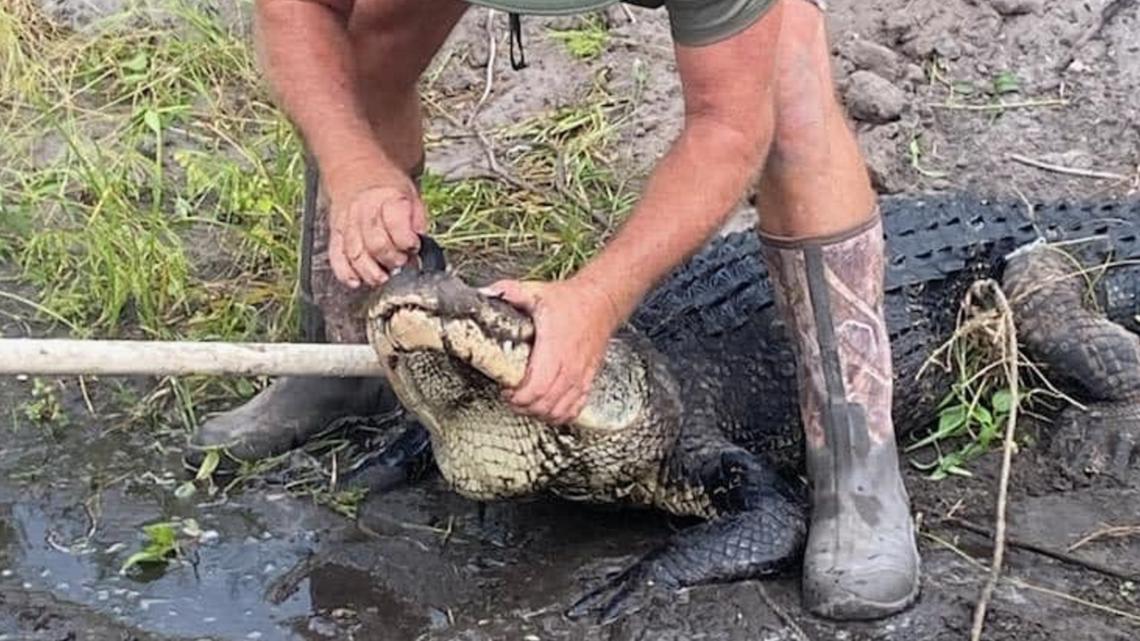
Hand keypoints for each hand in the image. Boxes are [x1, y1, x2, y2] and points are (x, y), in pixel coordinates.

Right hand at [328, 179, 427, 288]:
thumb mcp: (411, 194)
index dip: (407, 241)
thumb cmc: (386, 185)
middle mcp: (363, 211)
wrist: (356, 169)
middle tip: (401, 264)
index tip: (414, 247)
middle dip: (391, 259)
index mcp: (386, 198)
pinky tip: (356, 281)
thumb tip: (421, 244)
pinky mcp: (335, 233)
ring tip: (382, 278)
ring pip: (355, 253)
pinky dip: (345, 272)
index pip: (395, 224)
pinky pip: (336, 256)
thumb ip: (417, 220)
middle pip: (375, 243)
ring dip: (370, 271)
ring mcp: (346, 223)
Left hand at [482, 276, 622, 424]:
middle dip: (522, 407)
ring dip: (539, 413)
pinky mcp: (588, 380)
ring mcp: (580, 376)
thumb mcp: (537, 292)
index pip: (534, 389)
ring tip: (526, 403)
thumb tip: (484, 294)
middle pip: (543, 405)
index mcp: (554, 349)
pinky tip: (548, 408)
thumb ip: (510, 292)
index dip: (516, 397)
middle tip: (511, 397)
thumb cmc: (569, 300)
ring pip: (558, 412)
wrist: (601, 302)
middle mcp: (569, 367)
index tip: (505, 389)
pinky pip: (575, 410)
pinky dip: (559, 415)